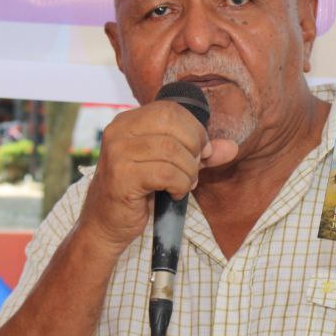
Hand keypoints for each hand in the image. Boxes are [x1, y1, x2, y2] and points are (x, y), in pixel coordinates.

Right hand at [78, 100, 237, 254]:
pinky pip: (166, 173)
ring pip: (172, 150)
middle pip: (173, 124)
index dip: (194, 129)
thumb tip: (231, 147)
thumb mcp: (169, 167)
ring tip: (184, 185)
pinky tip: (173, 194)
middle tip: (192, 171)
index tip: (202, 152)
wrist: (104, 225)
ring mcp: (117, 153)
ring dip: (188, 172)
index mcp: (127, 122)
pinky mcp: (121, 177)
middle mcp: (118, 132)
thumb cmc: (136, 193)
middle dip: (193, 149)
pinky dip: (179, 185)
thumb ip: (198, 155)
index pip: (170, 110)